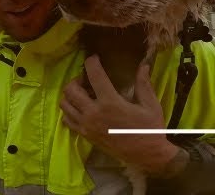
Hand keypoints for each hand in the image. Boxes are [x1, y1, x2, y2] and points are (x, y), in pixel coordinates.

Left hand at [60, 56, 179, 174]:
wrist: (147, 155)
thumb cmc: (150, 129)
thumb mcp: (150, 105)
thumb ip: (143, 84)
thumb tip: (143, 64)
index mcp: (110, 102)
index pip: (94, 75)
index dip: (91, 62)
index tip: (94, 58)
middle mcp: (94, 113)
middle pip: (70, 89)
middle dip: (76, 80)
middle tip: (86, 80)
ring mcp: (87, 125)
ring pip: (64, 104)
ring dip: (70, 95)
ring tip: (83, 94)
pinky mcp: (85, 135)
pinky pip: (67, 120)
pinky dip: (69, 111)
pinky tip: (81, 109)